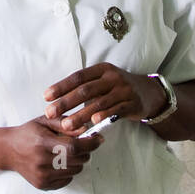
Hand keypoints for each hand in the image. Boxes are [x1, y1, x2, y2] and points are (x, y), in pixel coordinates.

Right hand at [4, 116, 103, 189]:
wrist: (8, 150)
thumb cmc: (28, 133)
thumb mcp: (45, 121)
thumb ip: (66, 124)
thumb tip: (87, 129)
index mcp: (43, 143)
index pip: (74, 147)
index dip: (90, 143)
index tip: (98, 138)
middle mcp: (42, 161)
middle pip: (78, 160)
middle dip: (86, 151)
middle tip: (82, 144)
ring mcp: (42, 176)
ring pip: (75, 171)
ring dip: (78, 161)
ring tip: (67, 153)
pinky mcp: (43, 185)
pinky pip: (67, 180)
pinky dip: (69, 171)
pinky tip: (59, 163)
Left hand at [43, 63, 162, 131]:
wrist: (148, 93)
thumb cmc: (118, 88)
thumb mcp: (103, 82)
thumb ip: (85, 88)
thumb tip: (57, 100)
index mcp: (102, 69)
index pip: (78, 77)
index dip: (61, 86)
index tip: (46, 96)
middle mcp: (112, 77)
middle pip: (86, 90)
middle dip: (66, 102)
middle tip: (50, 112)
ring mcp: (123, 90)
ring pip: (99, 102)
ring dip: (80, 114)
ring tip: (66, 124)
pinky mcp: (132, 104)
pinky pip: (116, 110)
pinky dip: (104, 115)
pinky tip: (93, 122)